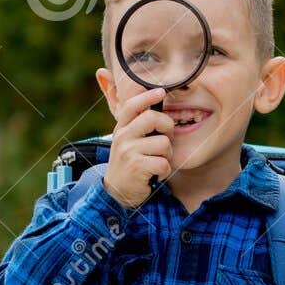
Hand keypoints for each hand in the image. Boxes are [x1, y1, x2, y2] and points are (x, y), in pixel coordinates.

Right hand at [103, 84, 175, 208]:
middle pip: (153, 118)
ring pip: (164, 143)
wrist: (117, 193)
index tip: (161, 92)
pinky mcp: (137, 166)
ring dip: (167, 156)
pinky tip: (155, 175)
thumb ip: (138, 126)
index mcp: (121, 129)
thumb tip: (158, 107)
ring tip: (156, 162)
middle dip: (168, 128)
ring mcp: (128, 151)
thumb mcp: (127, 143)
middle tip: (166, 140)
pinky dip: (164, 171)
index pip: (132, 105)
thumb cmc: (129, 165)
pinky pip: (163, 163)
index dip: (147, 97)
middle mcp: (122, 137)